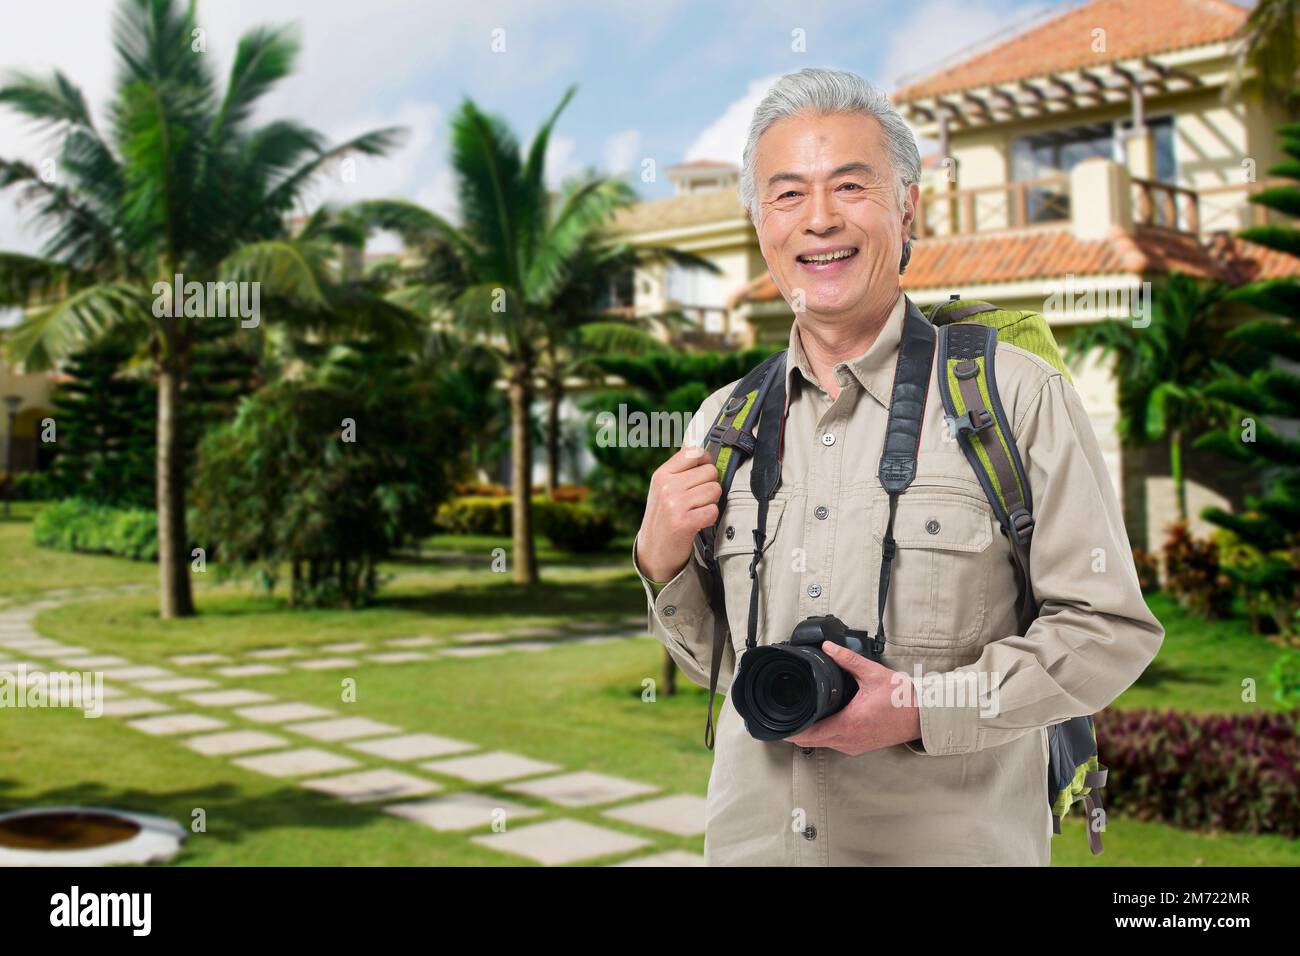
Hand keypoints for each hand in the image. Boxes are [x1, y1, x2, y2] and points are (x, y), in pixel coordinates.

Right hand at [636, 444, 720, 581]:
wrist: (653, 551)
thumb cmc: (663, 517)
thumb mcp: (663, 489)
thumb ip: (681, 471)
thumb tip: (705, 453)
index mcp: (661, 475)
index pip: (693, 452)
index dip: (705, 461)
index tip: (703, 472)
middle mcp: (667, 487)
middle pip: (710, 471)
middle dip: (709, 485)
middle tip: (697, 499)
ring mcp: (675, 504)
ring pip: (714, 490)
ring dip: (711, 502)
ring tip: (696, 510)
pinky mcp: (684, 522)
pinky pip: (713, 510)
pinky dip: (710, 518)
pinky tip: (698, 522)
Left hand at [783, 642, 922, 755]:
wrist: (922, 715)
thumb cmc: (901, 698)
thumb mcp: (873, 674)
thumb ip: (848, 659)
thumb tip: (827, 648)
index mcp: (849, 724)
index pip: (810, 734)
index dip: (792, 729)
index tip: (781, 720)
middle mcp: (849, 739)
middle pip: (811, 741)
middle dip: (796, 730)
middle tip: (785, 715)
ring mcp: (854, 745)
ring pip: (822, 744)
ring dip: (809, 733)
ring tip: (799, 715)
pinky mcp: (859, 746)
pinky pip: (834, 744)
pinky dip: (823, 735)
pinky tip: (821, 721)